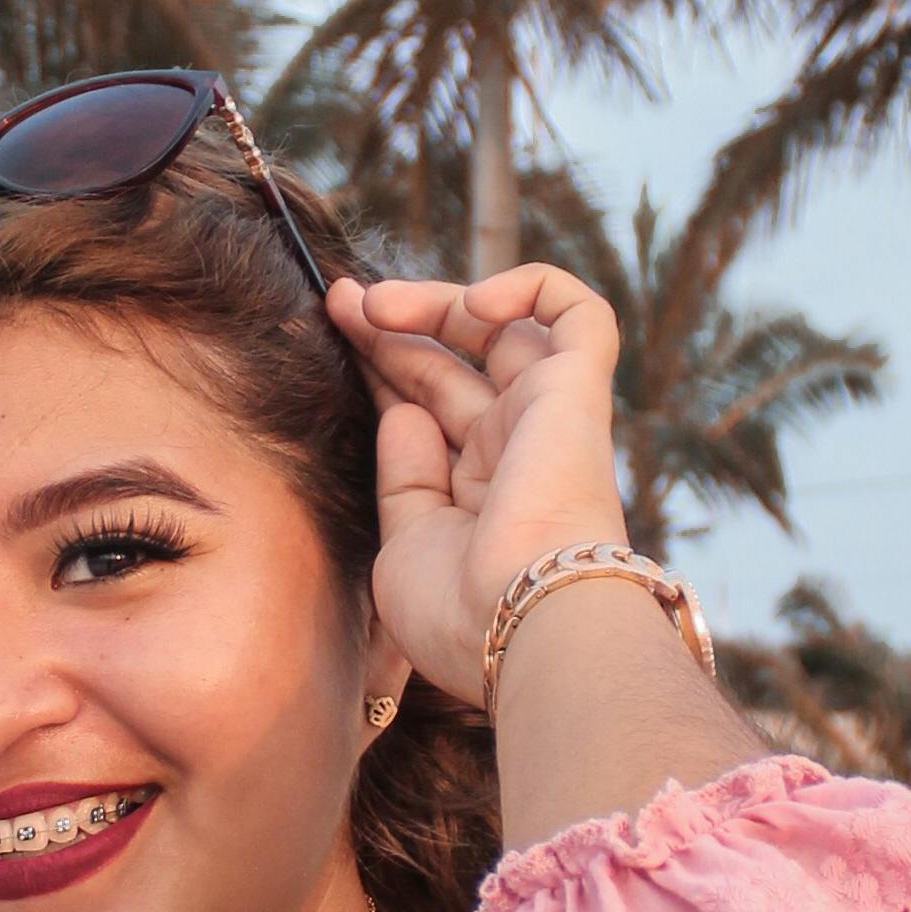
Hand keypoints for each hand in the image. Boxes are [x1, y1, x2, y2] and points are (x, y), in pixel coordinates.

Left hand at [328, 268, 632, 709]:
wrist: (518, 624)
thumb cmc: (458, 610)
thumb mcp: (403, 545)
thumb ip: (402, 478)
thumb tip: (402, 413)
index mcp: (476, 494)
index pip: (425, 407)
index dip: (380, 366)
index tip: (331, 332)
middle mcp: (514, 451)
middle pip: (450, 365)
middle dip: (390, 326)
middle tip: (337, 299)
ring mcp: (546, 419)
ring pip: (502, 329)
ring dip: (436, 300)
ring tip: (375, 303)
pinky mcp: (578, 391)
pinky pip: (579, 314)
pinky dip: (533, 287)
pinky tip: (474, 303)